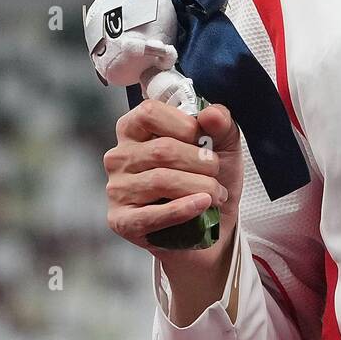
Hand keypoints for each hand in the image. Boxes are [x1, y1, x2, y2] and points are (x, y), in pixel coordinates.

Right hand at [103, 100, 244, 288]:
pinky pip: (152, 215)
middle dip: (201, 162)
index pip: (148, 112)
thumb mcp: (223, 144)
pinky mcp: (122, 221)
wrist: (212, 226)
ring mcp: (117, 189)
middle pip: (161, 150)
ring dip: (200, 187)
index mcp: (135, 130)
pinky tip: (202, 205)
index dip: (183, 124)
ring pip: (161, 180)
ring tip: (216, 194)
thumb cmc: (209, 177)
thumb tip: (211, 114)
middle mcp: (119, 157)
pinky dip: (183, 209)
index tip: (203, 138)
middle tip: (217, 174)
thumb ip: (220, 123)